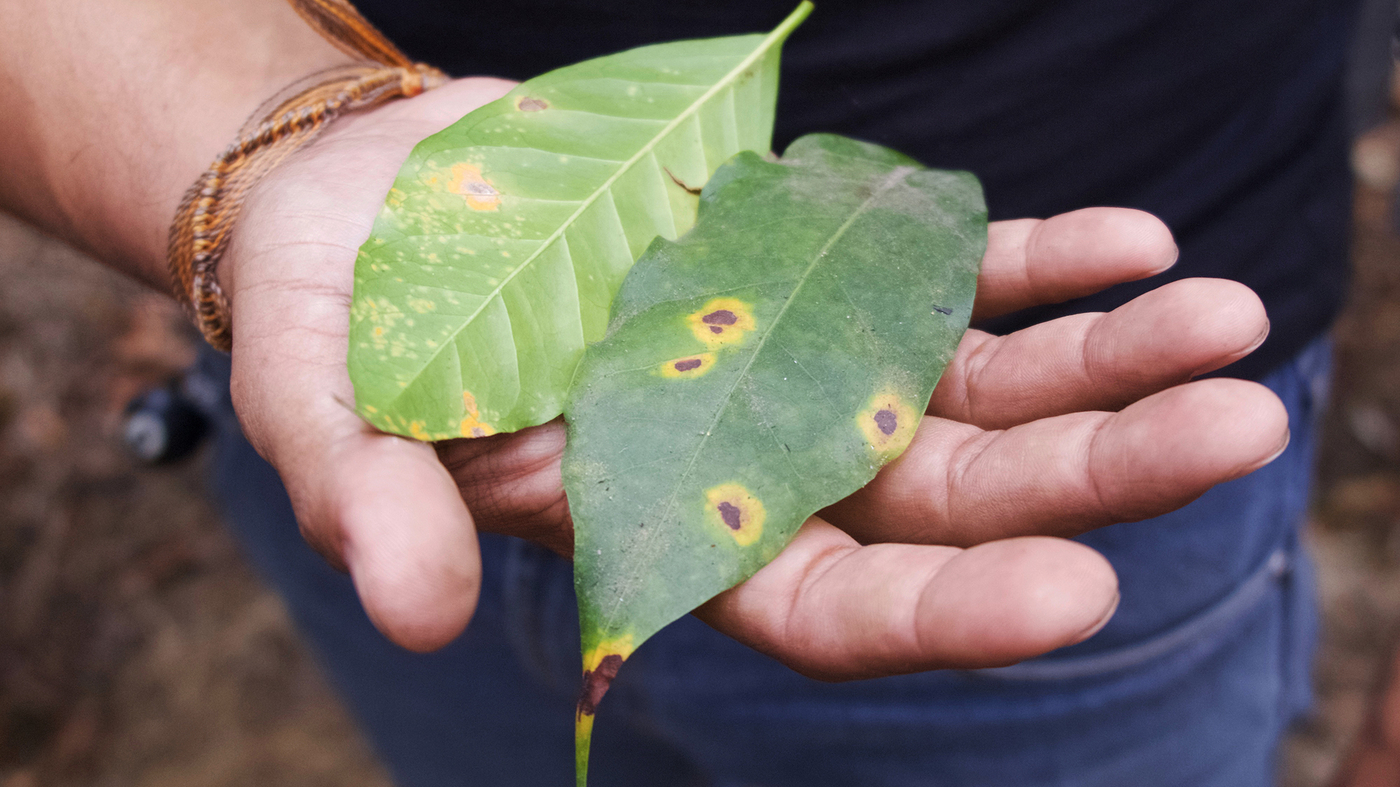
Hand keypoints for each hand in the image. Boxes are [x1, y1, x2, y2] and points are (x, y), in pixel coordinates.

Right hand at [224, 79, 1286, 678]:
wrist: (369, 198)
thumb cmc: (336, 318)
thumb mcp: (329, 411)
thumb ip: (372, 505)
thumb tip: (412, 612)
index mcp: (654, 529)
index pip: (820, 606)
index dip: (942, 613)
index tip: (1080, 595)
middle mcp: (751, 454)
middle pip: (947, 495)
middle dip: (1093, 476)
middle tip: (1240, 433)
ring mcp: (793, 351)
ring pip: (977, 383)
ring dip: (1105, 362)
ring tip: (1232, 324)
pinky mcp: (801, 252)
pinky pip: (942, 265)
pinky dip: (1035, 258)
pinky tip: (1129, 241)